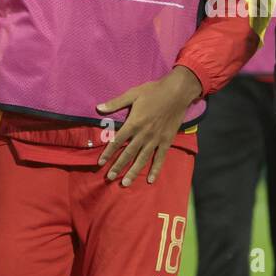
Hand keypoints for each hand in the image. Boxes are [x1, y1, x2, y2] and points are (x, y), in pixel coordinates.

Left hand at [96, 65, 201, 185]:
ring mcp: (156, 139)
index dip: (108, 153)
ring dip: (133, 172)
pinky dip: (155, 169)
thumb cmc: (154, 91)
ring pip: (142, 159)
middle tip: (109, 178)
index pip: (117, 141)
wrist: (177, 92)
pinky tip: (151, 180)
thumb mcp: (133, 94)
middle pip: (128, 154)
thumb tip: (98, 108)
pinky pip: (160, 158)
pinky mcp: (166, 141)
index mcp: (134, 123)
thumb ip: (115, 103)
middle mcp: (143, 134)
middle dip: (118, 167)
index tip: (100, 163)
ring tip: (125, 183)